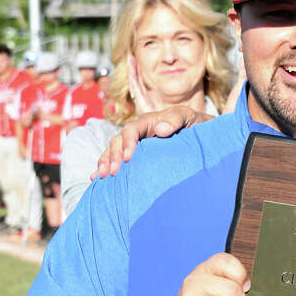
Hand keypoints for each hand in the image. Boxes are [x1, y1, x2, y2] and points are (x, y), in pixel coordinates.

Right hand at [93, 105, 211, 178]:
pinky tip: (96, 179)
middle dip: (113, 156)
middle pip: (118, 141)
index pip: (132, 130)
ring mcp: (135, 144)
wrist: (199, 131)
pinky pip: (116, 160)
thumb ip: (176, 120)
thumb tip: (161, 129)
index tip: (128, 158)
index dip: (127, 143)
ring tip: (101, 177)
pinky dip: (105, 167)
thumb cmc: (193, 122)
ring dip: (105, 162)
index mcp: (148, 121)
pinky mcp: (135, 154)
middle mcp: (138, 132)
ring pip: (113, 150)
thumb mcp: (187, 117)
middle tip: (112, 172)